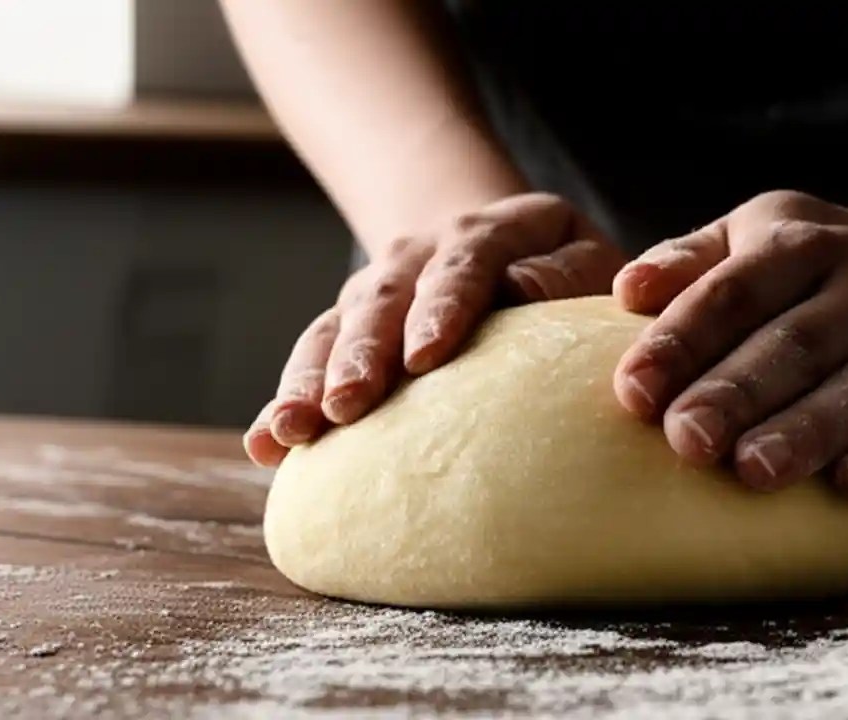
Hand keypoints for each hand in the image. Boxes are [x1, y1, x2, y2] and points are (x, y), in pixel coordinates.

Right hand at [246, 192, 624, 465]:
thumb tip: (521, 292)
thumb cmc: (562, 270)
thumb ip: (566, 274)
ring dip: (309, 381)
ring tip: (291, 432)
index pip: (462, 264)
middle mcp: (419, 255)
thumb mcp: (585, 256)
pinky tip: (262, 447)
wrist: (494, 242)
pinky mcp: (348, 330)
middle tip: (348, 404)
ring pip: (333, 330)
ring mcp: (376, 291)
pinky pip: (310, 360)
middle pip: (382, 300)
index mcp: (486, 232)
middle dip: (361, 353)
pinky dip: (284, 401)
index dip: (442, 307)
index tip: (425, 356)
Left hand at [612, 191, 847, 500]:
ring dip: (809, 431)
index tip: (633, 390)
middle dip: (738, 393)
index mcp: (805, 244)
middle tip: (686, 441)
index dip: (683, 338)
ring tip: (753, 471)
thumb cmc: (822, 263)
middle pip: (798, 341)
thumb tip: (627, 289)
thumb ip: (691, 262)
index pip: (737, 288)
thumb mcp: (758, 234)